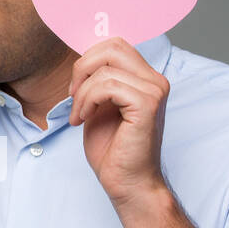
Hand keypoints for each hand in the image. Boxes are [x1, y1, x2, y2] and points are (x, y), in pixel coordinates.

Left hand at [67, 37, 170, 210]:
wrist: (127, 183)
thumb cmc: (113, 150)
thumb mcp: (100, 105)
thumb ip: (98, 80)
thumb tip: (83, 58)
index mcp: (146, 78)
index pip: (115, 44)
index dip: (88, 61)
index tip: (76, 89)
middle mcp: (155, 80)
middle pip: (112, 46)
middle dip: (83, 68)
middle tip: (73, 96)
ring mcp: (154, 91)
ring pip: (105, 69)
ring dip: (82, 93)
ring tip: (78, 116)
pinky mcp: (146, 105)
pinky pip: (106, 86)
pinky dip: (87, 101)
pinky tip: (83, 119)